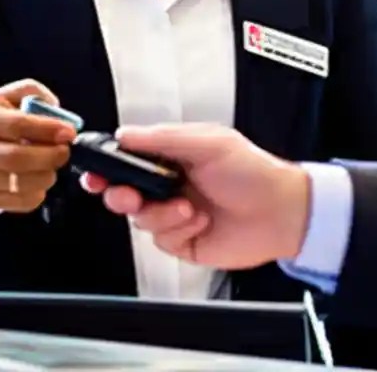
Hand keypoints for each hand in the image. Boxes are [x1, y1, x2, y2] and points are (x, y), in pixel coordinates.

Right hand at [0, 79, 76, 212]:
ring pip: (23, 184)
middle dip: (51, 156)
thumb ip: (32, 92)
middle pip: (18, 158)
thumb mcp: (6, 97)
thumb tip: (55, 109)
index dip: (48, 129)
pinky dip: (40, 191)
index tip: (69, 132)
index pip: (17, 124)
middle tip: (65, 151)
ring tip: (51, 164)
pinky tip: (38, 178)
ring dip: (48, 175)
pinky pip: (23, 201)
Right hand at [81, 124, 309, 269]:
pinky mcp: (184, 241)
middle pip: (123, 193)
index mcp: (171, 158)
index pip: (127, 161)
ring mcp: (176, 214)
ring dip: (162, 214)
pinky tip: (199, 221)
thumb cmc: (253, 172)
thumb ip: (162, 138)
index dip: (107, 167)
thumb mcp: (207, 142)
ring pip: (141, 219)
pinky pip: (162, 240)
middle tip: (130, 195)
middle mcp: (170, 186)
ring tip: (189, 207)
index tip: (94, 171)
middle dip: (121, 194)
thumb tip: (124, 134)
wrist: (283, 213)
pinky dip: (179, 230)